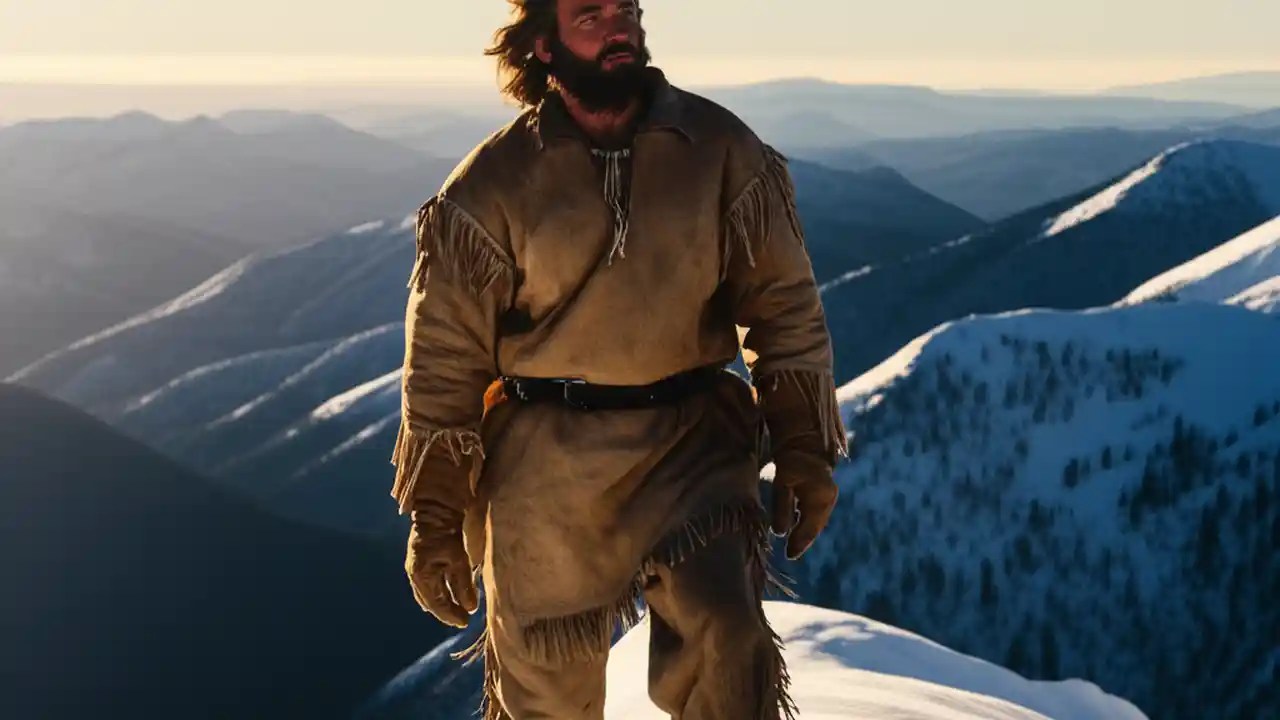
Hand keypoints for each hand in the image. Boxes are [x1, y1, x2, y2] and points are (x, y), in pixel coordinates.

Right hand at [405, 504, 478, 627]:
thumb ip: (463, 585)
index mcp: (421, 576)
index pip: (436, 603)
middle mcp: (415, 575)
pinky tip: (445, 597)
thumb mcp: (458, 560)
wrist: (435, 511)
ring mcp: (416, 569)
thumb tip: (471, 608)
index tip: (465, 622)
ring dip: (442, 603)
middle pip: (430, 601)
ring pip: (429, 594)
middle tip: (462, 620)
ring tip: (455, 612)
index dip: (451, 614)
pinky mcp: (421, 563)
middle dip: (446, 611)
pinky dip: (438, 593)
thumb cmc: (447, 534)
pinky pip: (429, 585)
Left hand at [770, 453, 837, 559]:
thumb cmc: (790, 461)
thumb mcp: (782, 483)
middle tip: (791, 555)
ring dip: (806, 533)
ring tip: (794, 546)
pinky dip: (807, 522)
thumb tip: (780, 534)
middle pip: (816, 526)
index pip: (810, 527)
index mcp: (820, 497)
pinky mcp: (824, 493)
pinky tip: (798, 529)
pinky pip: (816, 513)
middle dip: (804, 541)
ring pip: (817, 521)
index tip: (790, 556)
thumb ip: (782, 508)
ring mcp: (829, 496)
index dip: (799, 542)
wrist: (803, 443)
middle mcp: (828, 499)